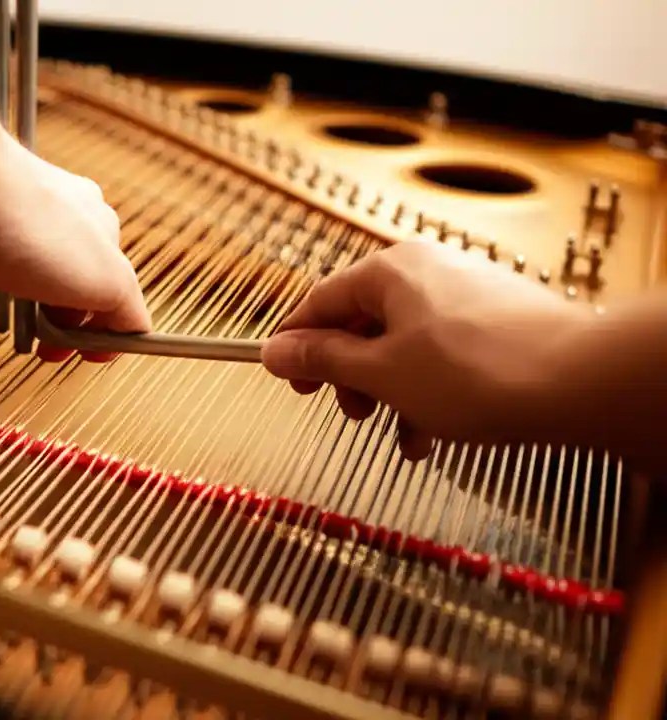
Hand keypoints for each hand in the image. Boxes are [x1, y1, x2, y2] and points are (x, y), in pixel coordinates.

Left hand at [0, 134, 150, 360]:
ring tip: (10, 318)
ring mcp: (15, 221)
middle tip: (49, 351)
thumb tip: (135, 330)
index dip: (104, 329)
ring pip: (25, 284)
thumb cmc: (31, 230)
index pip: (114, 288)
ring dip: (20, 310)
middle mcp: (62, 218)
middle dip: (61, 326)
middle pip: (70, 289)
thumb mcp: (106, 282)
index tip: (88, 356)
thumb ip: (127, 310)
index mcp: (101, 227)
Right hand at [261, 240, 592, 459]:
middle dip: (351, 375)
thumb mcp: (380, 375)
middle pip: (363, 322)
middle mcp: (427, 270)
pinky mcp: (498, 318)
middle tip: (351, 411)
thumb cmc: (481, 373)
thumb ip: (322, 362)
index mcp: (389, 271)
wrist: (578, 382)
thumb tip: (276, 352)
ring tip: (402, 433)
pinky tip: (436, 430)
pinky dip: (429, 388)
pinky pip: (443, 350)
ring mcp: (466, 291)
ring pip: (404, 342)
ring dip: (392, 390)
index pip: (320, 303)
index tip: (285, 377)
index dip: (296, 345)